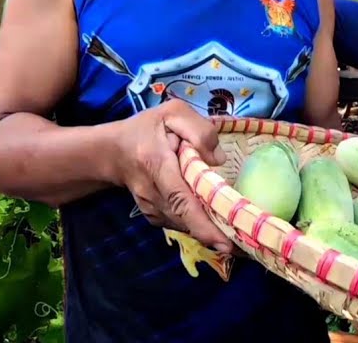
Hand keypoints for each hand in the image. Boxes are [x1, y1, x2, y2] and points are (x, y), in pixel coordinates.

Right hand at [112, 98, 232, 252]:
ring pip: (183, 224)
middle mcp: (151, 193)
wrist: (114, 151)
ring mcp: (150, 208)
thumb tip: (218, 159)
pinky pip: (179, 224)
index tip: (224, 241)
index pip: (179, 198)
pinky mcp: (153, 216)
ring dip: (208, 231)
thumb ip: (199, 130)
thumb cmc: (147, 129)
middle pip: (185, 218)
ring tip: (234, 234)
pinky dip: (197, 226)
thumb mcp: (173, 114)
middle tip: (243, 243)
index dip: (201, 222)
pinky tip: (212, 222)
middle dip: (214, 233)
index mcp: (156, 164)